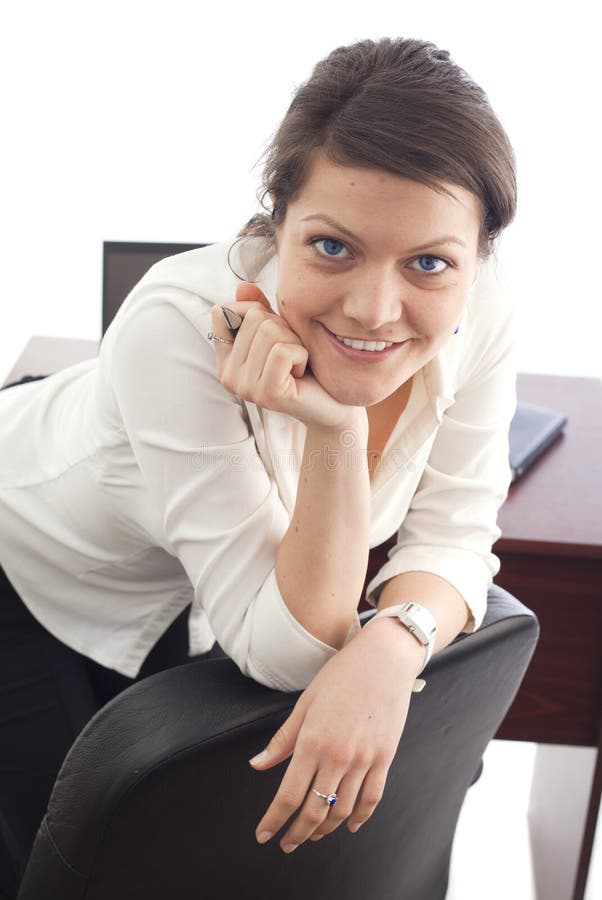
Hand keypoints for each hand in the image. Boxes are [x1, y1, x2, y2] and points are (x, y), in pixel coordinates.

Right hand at [210, 282, 364, 430]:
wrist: (333, 405)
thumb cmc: (307, 366)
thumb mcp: (281, 331)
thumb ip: (259, 310)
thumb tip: (243, 286)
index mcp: (225, 360)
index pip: (222, 312)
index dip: (254, 310)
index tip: (275, 334)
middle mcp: (228, 376)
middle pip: (254, 318)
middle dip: (283, 328)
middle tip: (293, 354)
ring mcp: (245, 387)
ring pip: (269, 332)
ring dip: (294, 342)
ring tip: (298, 364)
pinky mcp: (267, 394)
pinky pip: (282, 351)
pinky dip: (301, 355)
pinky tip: (302, 372)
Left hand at [247, 621, 419, 852]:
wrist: (384, 658)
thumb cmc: (341, 675)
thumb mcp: (305, 703)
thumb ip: (282, 740)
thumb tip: (257, 765)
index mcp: (312, 742)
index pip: (288, 796)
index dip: (274, 820)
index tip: (263, 835)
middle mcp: (338, 756)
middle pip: (315, 810)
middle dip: (297, 833)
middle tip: (286, 843)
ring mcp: (365, 759)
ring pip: (342, 809)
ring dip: (325, 829)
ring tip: (312, 834)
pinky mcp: (385, 757)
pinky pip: (372, 798)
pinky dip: (360, 817)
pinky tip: (349, 824)